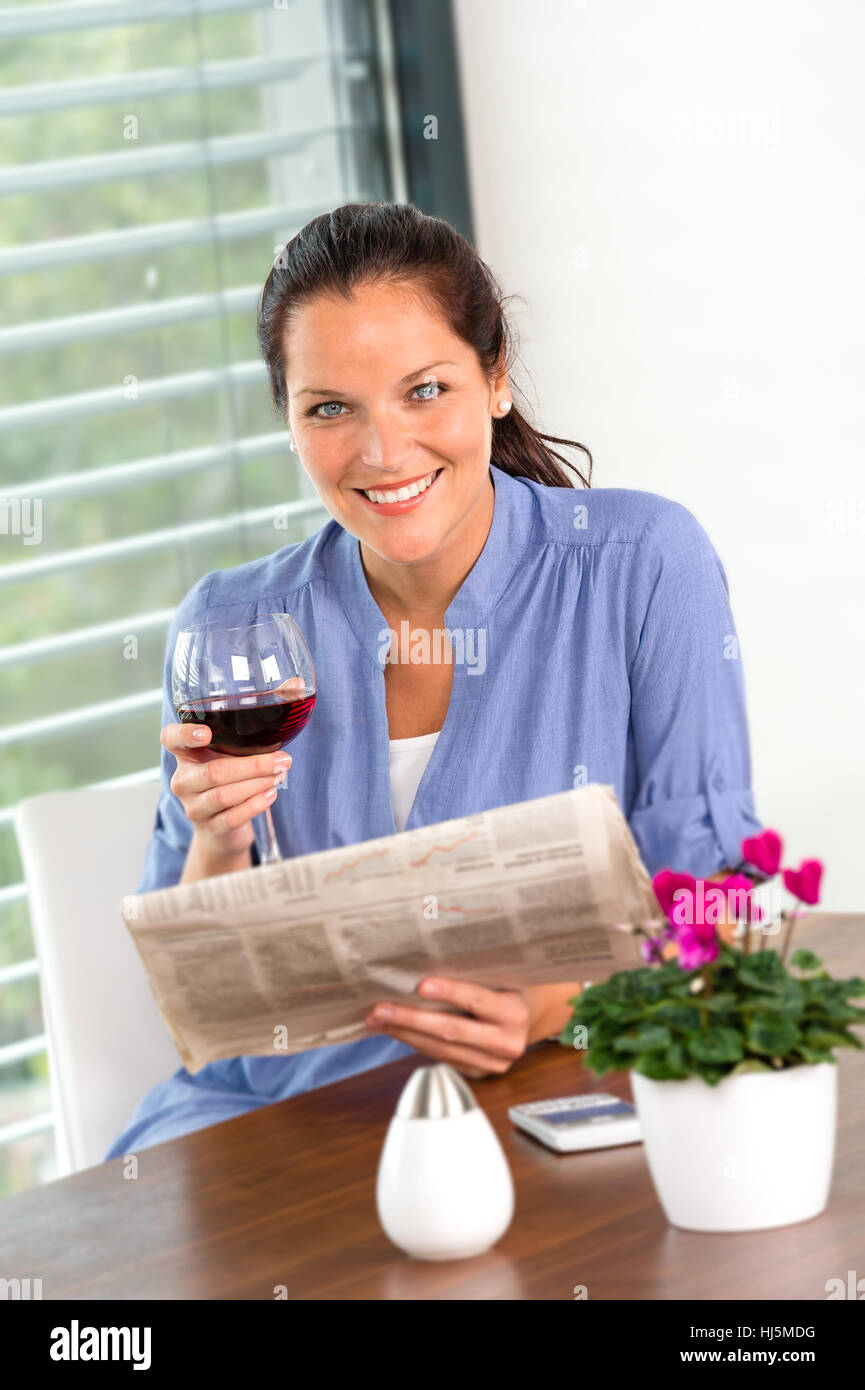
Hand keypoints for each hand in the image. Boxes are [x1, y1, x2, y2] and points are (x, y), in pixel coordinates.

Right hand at [162, 720, 291, 864]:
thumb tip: (274, 742)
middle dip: (253, 765)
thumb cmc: (226, 785)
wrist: (221, 831)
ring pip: (224, 795)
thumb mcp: (225, 761)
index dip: (185, 735)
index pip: (171, 739)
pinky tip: (271, 794)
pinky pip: (233, 817)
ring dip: (257, 784)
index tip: (206, 733)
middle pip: (214, 772)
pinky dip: (255, 804)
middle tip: (281, 760)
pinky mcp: (210, 828)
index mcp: (185, 757)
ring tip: (279, 775)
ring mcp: (194, 807)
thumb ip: (237, 748)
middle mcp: (183, 781)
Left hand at [365, 977, 531, 1078]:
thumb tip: (423, 967)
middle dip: (411, 1019)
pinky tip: (396, 1030)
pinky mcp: (477, 1073)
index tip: (420, 985)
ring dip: (404, 1033)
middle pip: (452, 1031)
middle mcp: (506, 1043)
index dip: (449, 992)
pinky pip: (441, 1058)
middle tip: (381, 1009)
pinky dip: (415, 1043)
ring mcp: (492, 1064)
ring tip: (378, 1019)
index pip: (477, 1001)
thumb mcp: (502, 978)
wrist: (529, 1019)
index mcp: (515, 1014)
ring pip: (441, 1049)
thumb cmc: (509, 989)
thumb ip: (474, 977)